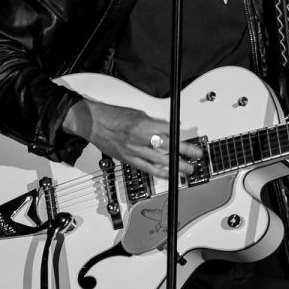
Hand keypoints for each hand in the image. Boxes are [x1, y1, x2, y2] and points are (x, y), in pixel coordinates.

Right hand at [61, 99, 201, 178]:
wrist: (92, 123)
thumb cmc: (113, 115)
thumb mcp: (138, 113)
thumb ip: (155, 122)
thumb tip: (170, 127)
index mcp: (143, 124)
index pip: (169, 132)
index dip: (182, 139)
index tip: (191, 143)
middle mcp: (139, 138)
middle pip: (167, 147)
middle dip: (184, 153)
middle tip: (196, 157)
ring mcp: (133, 150)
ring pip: (158, 162)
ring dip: (175, 167)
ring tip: (187, 170)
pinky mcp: (127, 159)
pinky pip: (146, 168)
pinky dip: (158, 173)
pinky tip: (168, 175)